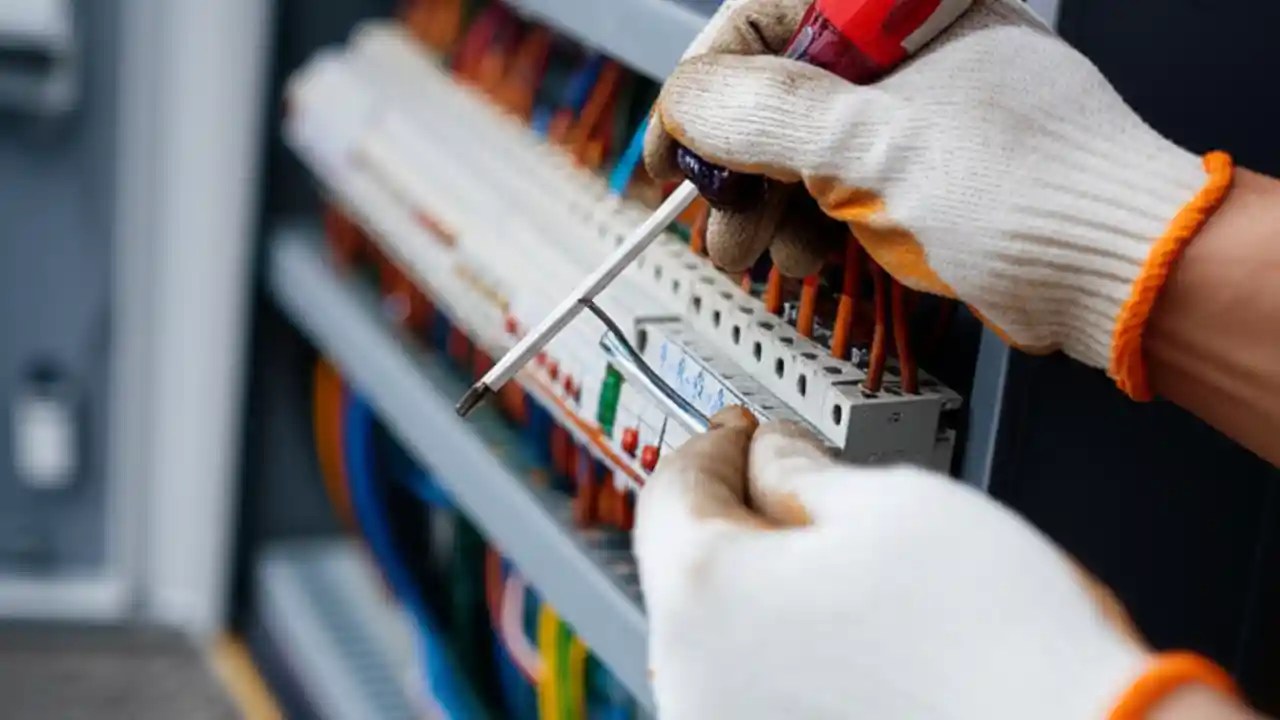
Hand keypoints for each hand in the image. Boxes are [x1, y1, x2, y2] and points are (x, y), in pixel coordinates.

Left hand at [634, 408, 1238, 718]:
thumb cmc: (997, 641)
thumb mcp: (888, 503)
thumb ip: (799, 470)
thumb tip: (769, 456)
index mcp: (705, 598)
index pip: (675, 490)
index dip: (715, 443)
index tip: (743, 427)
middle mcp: (692, 682)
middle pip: (692, 565)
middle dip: (739, 511)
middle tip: (789, 473)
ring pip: (720, 633)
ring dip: (760, 583)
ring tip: (834, 555)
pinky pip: (751, 688)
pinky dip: (779, 649)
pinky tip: (844, 629)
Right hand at [644, 0, 1231, 393]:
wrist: (1114, 274)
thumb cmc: (1040, 193)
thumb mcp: (876, 144)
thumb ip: (765, 114)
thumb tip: (689, 102)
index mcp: (900, 8)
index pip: (765, 20)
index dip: (706, 89)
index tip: (674, 150)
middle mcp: (903, 50)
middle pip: (775, 88)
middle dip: (736, 164)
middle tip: (713, 217)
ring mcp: (910, 111)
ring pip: (799, 145)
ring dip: (765, 206)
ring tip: (757, 251)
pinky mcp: (916, 170)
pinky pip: (835, 185)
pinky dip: (806, 223)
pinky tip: (804, 254)